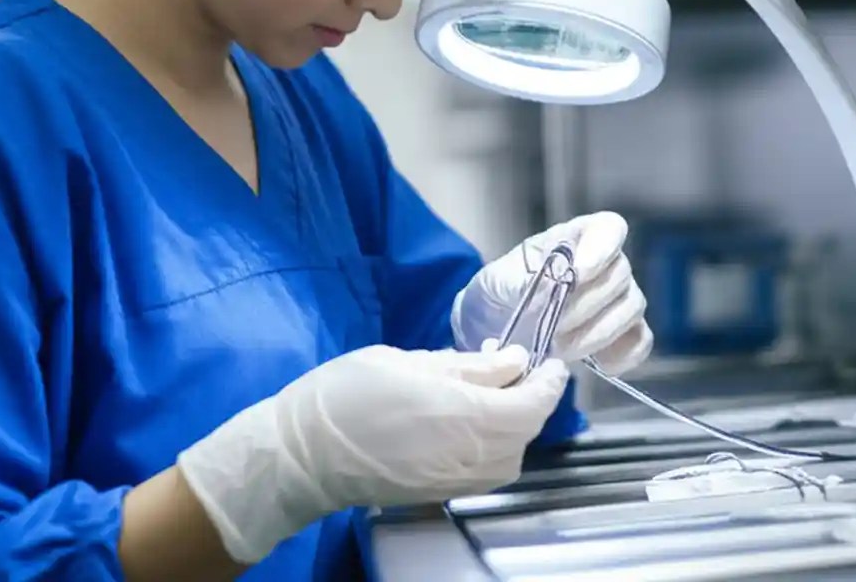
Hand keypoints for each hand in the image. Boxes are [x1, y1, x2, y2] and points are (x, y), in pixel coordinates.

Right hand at [176, 343, 567, 563]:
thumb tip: (514, 362)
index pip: (535, 402)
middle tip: (518, 370)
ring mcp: (460, 480)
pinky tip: (471, 424)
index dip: (550, 381)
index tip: (552, 361)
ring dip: (514, 425)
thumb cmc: (349, 395)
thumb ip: (469, 366)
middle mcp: (475, 456)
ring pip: (512, 454)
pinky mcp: (443, 493)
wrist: (303, 455)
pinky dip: (494, 446)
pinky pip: (488, 470)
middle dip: (532, 399)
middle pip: (527, 430)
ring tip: (493, 396)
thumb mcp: (410, 362)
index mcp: (471, 416)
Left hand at [452, 211, 653, 376]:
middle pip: (620, 276)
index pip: (609, 229)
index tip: (578, 273)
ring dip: (596, 334)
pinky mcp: (627, 332)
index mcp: (579, 237)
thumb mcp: (501, 279)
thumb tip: (550, 286)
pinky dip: (621, 355)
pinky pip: (640, 342)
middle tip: (553, 326)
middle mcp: (609, 262)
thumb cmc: (504, 291)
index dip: (600, 250)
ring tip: (560, 347)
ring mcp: (622, 297)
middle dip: (585, 306)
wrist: (498, 324)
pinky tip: (596, 364)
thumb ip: (523, 280)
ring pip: (631, 310)